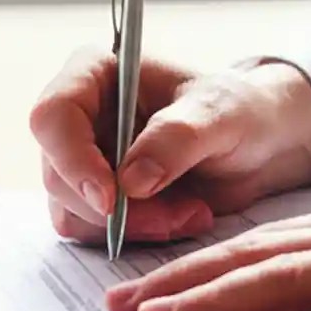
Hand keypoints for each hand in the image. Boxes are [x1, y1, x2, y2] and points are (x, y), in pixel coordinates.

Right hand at [29, 49, 310, 243]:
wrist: (258, 144)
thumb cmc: (237, 110)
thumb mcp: (218, 115)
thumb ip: (176, 139)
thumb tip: (130, 181)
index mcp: (95, 74)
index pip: (53, 116)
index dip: (73, 160)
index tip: (113, 199)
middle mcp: (79, 116)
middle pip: (57, 173)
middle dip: (118, 208)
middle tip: (179, 214)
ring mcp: (83, 159)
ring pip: (72, 209)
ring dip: (132, 226)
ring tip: (191, 211)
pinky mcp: (95, 196)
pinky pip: (91, 231)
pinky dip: (135, 236)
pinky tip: (179, 218)